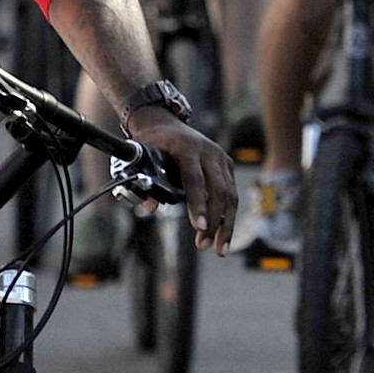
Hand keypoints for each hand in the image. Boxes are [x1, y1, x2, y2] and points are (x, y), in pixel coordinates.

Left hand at [127, 108, 238, 253]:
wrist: (166, 123)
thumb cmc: (151, 143)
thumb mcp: (141, 157)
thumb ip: (144, 181)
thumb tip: (149, 206)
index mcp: (187, 148)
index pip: (194, 179)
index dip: (198, 204)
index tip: (200, 227)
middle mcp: (209, 152)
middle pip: (218, 191)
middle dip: (214, 221)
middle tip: (203, 245)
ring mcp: (221, 158)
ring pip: (230, 195)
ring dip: (225, 224)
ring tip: (218, 249)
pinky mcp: (227, 165)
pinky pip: (232, 193)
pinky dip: (229, 216)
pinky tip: (223, 235)